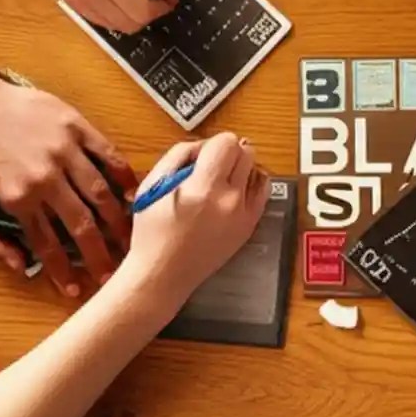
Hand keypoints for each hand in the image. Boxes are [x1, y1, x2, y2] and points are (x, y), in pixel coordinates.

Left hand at [0, 80, 137, 296]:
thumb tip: (21, 265)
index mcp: (18, 198)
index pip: (49, 244)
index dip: (65, 270)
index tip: (77, 287)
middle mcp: (45, 178)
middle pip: (82, 224)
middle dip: (100, 253)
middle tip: (112, 272)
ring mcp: (64, 151)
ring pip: (100, 193)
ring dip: (118, 220)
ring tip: (129, 239)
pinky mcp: (77, 128)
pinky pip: (108, 155)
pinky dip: (124, 176)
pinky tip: (134, 194)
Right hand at [126, 133, 268, 301]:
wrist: (164, 273)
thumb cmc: (153, 232)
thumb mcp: (153, 184)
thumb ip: (179, 155)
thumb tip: (203, 144)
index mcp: (202, 188)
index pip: (227, 143)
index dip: (213, 143)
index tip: (203, 154)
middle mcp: (229, 201)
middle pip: (245, 153)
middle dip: (228, 153)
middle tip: (211, 167)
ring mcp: (243, 215)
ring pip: (257, 171)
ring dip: (241, 169)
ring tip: (220, 182)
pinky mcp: (249, 227)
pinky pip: (262, 193)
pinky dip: (250, 187)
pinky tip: (232, 193)